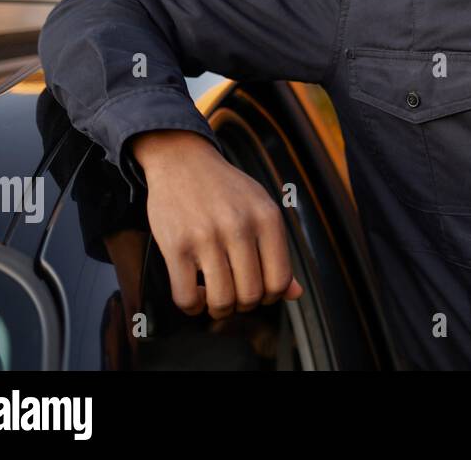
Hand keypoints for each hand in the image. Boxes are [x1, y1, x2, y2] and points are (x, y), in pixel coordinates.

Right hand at [131, 130, 303, 318]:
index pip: (279, 280)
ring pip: (221, 300)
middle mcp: (240, 226)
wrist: (183, 161)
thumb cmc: (226, 190)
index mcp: (267, 218)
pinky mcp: (176, 245)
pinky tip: (194, 293)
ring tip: (213, 297)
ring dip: (218, 309)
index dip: (270, 297)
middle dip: (243, 305)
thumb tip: (295, 294)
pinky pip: (186, 297)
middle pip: (251, 295)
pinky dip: (191, 306)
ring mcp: (206, 236)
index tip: (258, 292)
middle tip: (234, 295)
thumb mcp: (261, 209)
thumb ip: (278, 251)